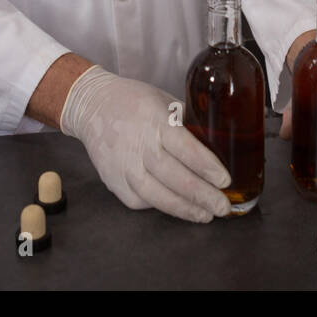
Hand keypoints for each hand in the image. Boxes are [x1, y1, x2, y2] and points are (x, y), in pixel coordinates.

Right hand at [59, 66, 232, 221]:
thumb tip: (216, 145)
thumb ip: (186, 122)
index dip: (207, 167)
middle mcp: (139, 145)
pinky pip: (139, 200)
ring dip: (183, 208)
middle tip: (222, 206)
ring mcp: (123, 165)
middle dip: (202, 195)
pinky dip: (160, 206)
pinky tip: (177, 207)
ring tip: (205, 215)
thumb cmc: (133, 100)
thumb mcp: (164, 100)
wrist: (92, 105)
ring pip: (156, 195)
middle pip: (175, 177)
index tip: (225, 180)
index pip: (185, 148)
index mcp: (155, 120)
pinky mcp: (113, 180)